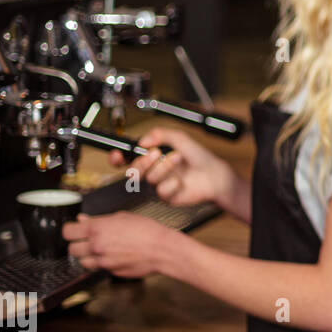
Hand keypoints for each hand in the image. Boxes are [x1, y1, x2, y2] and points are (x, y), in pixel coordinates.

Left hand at [62, 212, 182, 278]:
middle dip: (78, 244)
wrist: (162, 249)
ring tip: (100, 249)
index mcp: (97, 228)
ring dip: (87, 256)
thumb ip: (99, 220)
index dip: (70, 230)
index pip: (67, 232)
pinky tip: (112, 256)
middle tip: (87, 240)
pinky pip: (97, 268)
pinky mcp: (110, 272)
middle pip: (71, 248)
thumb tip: (82, 220)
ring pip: (81, 261)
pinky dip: (101, 263)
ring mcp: (102, 261)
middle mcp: (96, 246)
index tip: (74, 230)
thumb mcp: (122, 217)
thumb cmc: (147, 230)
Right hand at [111, 127, 233, 208]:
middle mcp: (152, 172)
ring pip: (149, 178)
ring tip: (178, 158)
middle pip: (133, 170)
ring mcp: (158, 185)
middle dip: (143, 161)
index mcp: (150, 157)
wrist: (214, 174)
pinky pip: (161, 190)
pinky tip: (182, 180)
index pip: (126, 159)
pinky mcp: (166, 197)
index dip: (117, 158)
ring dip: (164, 167)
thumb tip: (143, 140)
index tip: (117, 155)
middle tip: (157, 153)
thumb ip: (160, 134)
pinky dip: (173, 183)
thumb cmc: (197, 157)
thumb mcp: (179, 138)